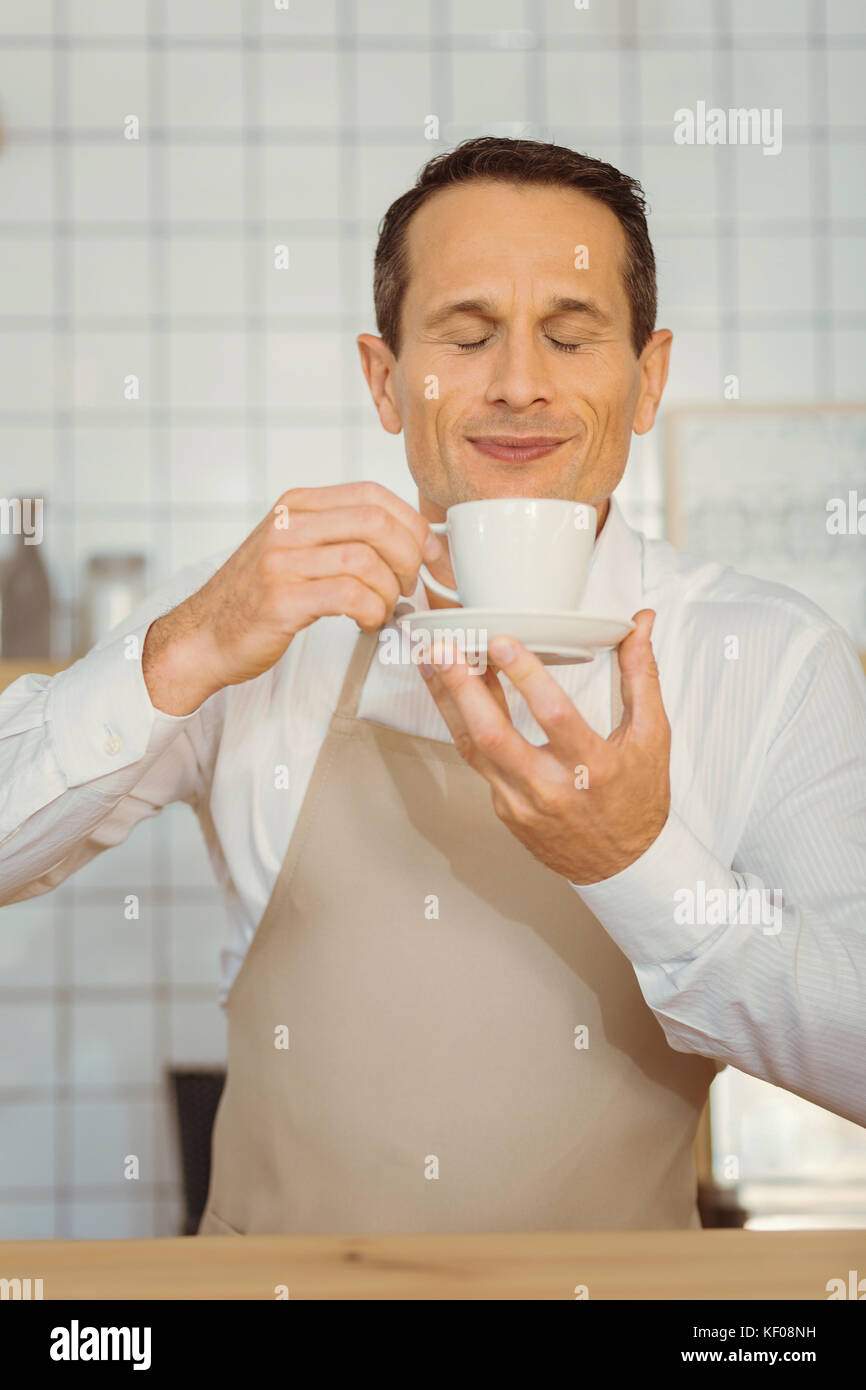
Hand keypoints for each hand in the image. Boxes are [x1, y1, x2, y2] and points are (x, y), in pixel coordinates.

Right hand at [143, 482, 440, 714]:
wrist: (202, 636)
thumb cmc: (257, 598)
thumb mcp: (295, 549)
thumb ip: (341, 536)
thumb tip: (414, 540)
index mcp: (296, 505)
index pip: (372, 495)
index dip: (412, 524)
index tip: (427, 554)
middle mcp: (287, 525)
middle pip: (376, 523)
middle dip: (408, 558)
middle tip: (408, 586)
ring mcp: (280, 561)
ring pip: (366, 561)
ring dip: (389, 592)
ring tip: (382, 610)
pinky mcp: (280, 599)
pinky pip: (349, 596)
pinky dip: (372, 611)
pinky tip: (367, 622)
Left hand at [419, 610, 670, 884]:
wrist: (622, 866)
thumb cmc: (638, 799)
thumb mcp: (651, 736)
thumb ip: (641, 676)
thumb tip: (640, 624)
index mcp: (593, 766)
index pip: (553, 716)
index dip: (525, 676)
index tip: (501, 642)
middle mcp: (552, 788)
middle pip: (494, 734)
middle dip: (462, 687)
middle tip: (443, 648)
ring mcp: (522, 803)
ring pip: (473, 748)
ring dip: (449, 701)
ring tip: (434, 662)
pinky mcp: (505, 811)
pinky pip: (478, 764)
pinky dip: (463, 726)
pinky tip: (454, 696)